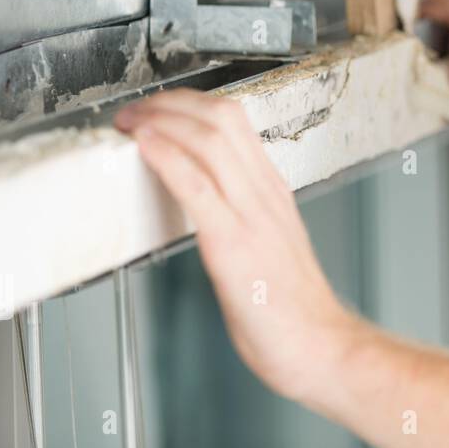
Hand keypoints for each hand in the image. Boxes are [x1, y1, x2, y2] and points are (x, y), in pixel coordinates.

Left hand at [113, 88, 353, 403]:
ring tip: (129, 123)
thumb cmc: (293, 307)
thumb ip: (243, 216)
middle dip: (168, 103)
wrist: (319, 344)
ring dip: (160, 122)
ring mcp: (252, 216)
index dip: (187, 104)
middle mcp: (264, 194)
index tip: (154, 109)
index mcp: (272, 191)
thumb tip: (204, 202)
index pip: (234, 121)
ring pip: (209, 141)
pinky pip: (198, 188)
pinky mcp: (234, 245)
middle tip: (133, 111)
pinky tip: (144, 148)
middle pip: (220, 118)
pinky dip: (167, 159)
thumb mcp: (270, 244)